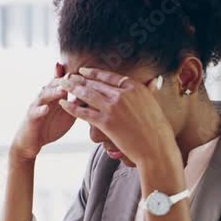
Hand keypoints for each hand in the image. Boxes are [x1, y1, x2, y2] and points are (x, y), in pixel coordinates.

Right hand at [10, 63, 77, 161]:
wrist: (33, 141)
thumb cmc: (51, 126)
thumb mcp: (67, 114)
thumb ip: (77, 104)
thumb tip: (92, 95)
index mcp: (55, 96)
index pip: (63, 83)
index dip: (72, 77)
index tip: (83, 73)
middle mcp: (46, 98)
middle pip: (53, 85)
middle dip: (63, 80)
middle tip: (72, 76)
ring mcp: (37, 106)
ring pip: (44, 96)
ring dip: (53, 92)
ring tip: (62, 90)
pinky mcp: (31, 117)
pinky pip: (35, 113)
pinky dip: (40, 110)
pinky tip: (46, 109)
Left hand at [59, 67, 177, 166]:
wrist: (157, 149)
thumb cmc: (159, 131)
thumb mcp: (155, 104)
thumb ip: (150, 91)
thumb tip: (155, 81)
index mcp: (135, 88)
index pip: (109, 76)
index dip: (94, 73)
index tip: (84, 71)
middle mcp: (123, 94)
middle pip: (95, 84)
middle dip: (79, 79)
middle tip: (67, 77)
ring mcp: (113, 108)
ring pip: (87, 94)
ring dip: (72, 88)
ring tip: (61, 85)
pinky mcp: (106, 122)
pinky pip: (84, 113)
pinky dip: (72, 107)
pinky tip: (63, 104)